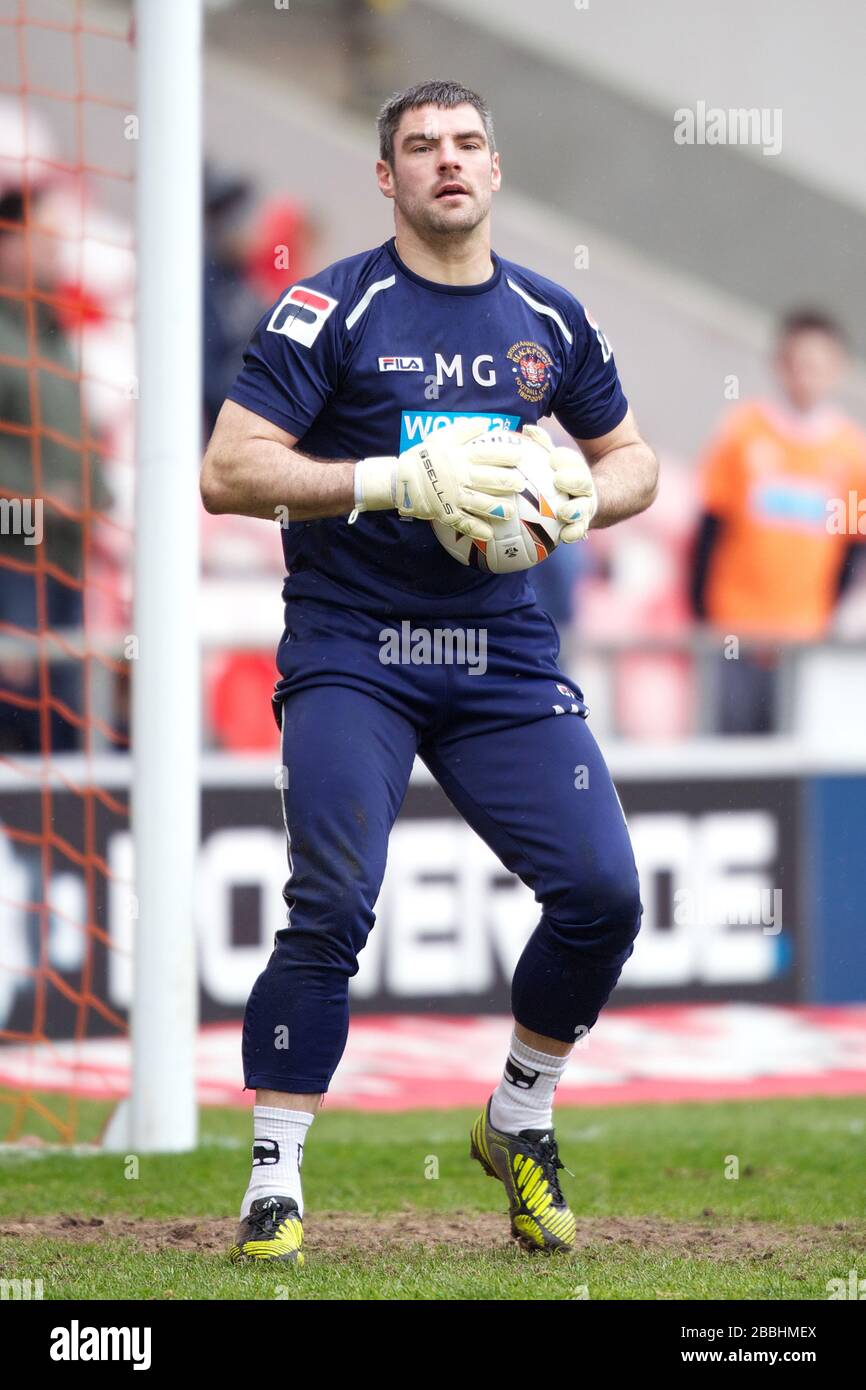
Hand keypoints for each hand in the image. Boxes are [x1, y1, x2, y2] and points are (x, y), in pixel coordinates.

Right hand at [355, 418, 521, 539]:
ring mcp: (454, 496)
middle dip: (507, 482)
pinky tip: (489, 534)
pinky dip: (476, 529)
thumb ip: (464, 430)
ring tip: (511, 512)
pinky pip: (463, 522)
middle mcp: (460, 477)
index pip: (487, 454)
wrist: (400, 479)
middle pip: (488, 479)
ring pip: (480, 502)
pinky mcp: (446, 512)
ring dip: (497, 507)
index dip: (505, 454)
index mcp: (460, 457)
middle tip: (521, 484)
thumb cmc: (424, 456)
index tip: (520, 456)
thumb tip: (485, 424)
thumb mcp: (441, 437)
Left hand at [521, 423, 597, 541]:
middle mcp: (584, 489)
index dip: (564, 461)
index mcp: (577, 471)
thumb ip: (543, 446)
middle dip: (573, 480)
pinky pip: (579, 530)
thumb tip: (527, 429)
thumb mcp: (557, 460)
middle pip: (582, 483)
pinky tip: (565, 537)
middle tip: (559, 479)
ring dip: (575, 510)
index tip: (553, 458)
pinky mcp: (582, 526)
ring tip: (565, 512)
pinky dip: (574, 533)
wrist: (596, 499)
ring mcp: (585, 508)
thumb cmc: (564, 476)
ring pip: (583, 508)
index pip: (573, 463)